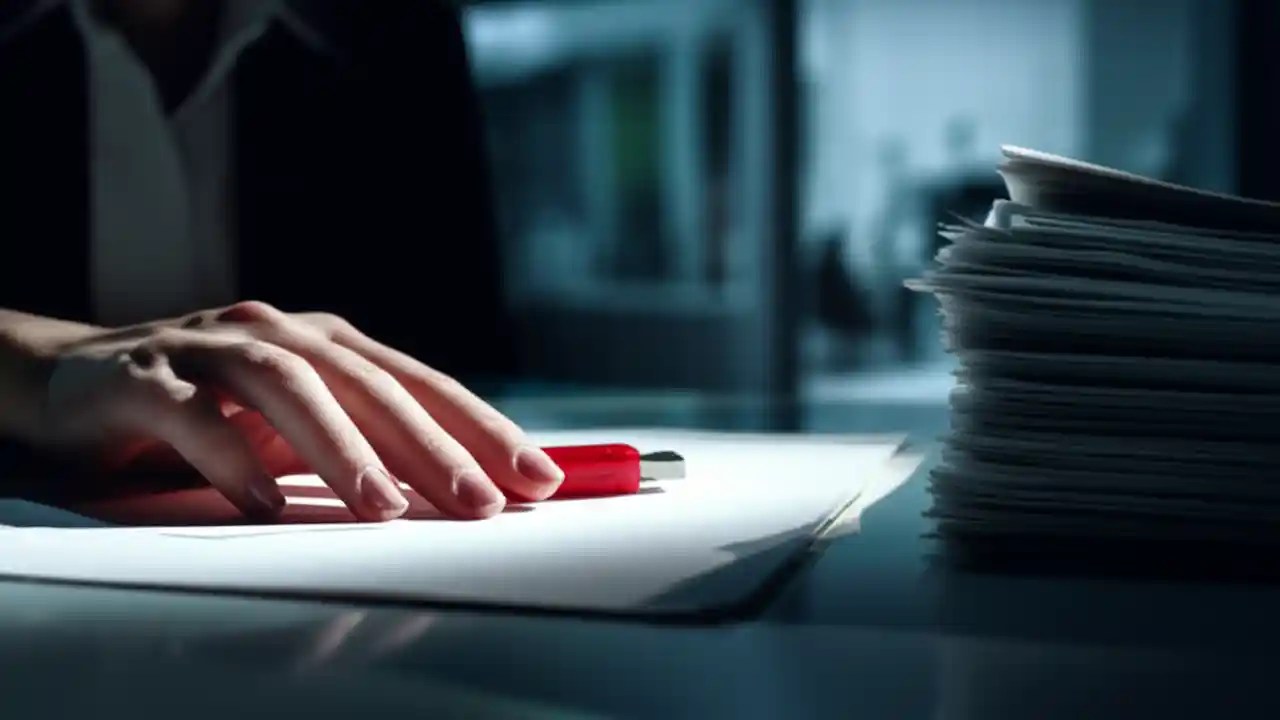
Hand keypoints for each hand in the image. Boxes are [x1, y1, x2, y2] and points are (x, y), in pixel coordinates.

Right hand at [37, 301, 563, 520]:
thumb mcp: (299, 432)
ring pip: (289, 386)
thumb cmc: (211, 411)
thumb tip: (470, 491)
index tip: (538, 478)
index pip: (422, 385)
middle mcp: (283, 334)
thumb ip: (368, 450)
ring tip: (383, 508)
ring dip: (340, 448)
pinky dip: (230, 454)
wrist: (80, 380)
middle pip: (371, 384)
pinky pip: (191, 411)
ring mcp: (212, 347)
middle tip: (480, 502)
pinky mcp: (144, 375)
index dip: (483, 428)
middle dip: (432, 446)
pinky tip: (264, 501)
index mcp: (331, 346)